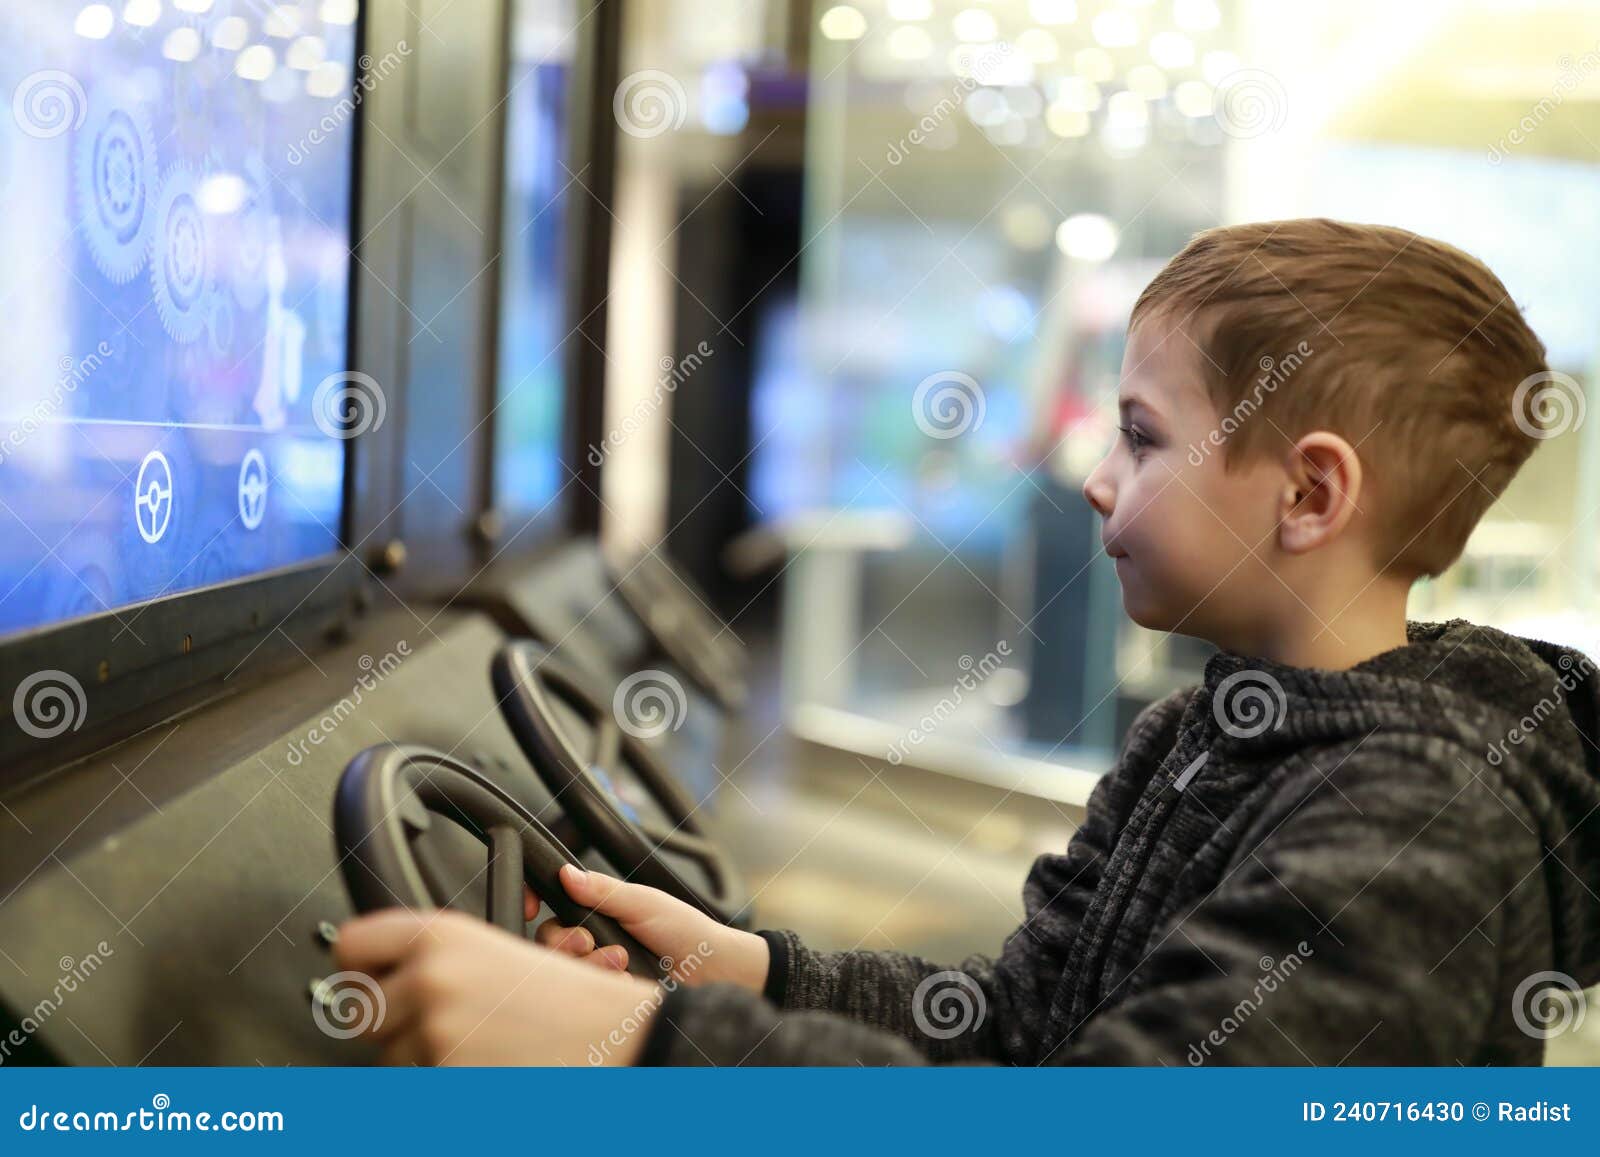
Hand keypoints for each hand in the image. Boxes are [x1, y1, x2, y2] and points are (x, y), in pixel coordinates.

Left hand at [335, 907, 661, 1065]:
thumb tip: (377, 979)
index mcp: (441, 935)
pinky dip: (445, 1081)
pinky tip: (484, 1066)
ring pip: (390, 1057)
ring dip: (421, 1057)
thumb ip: (435, 958)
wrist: (614, 1039)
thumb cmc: (567, 999)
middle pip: (361, 1011)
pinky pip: (418, 1085)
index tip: (369, 979)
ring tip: (477, 1043)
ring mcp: (433, 1035)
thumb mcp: (497, 952)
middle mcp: (430, 980)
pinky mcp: (443, 1080)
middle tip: (436, 1021)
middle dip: (393, 1022)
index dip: (359, 966)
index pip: (351, 945)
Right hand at [526, 864, 769, 991]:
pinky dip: (604, 985)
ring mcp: (597, 968)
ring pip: (564, 969)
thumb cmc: (685, 931)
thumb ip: (603, 890)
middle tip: (590, 942)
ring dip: (592, 965)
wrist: (712, 970)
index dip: (534, 903)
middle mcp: (593, 938)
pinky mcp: (605, 994)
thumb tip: (566, 872)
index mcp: (598, 909)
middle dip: (567, 942)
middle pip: (548, 940)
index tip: (530, 907)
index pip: (552, 905)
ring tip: (623, 961)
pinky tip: (625, 981)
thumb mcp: (644, 902)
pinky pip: (584, 993)